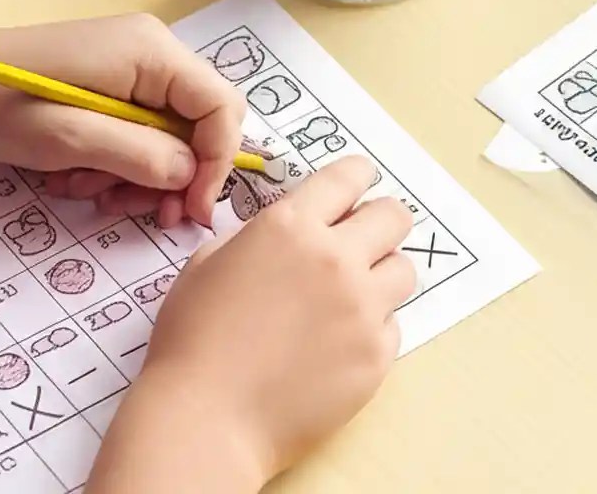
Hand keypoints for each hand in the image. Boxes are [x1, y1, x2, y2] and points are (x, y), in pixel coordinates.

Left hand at [0, 13, 244, 226]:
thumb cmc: (1, 106)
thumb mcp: (73, 139)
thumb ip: (142, 157)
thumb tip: (190, 177)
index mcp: (153, 52)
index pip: (222, 107)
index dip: (217, 163)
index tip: (190, 212)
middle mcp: (153, 53)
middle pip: (202, 124)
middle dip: (179, 175)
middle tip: (148, 215)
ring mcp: (133, 68)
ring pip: (172, 136)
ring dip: (143, 177)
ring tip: (96, 196)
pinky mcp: (113, 86)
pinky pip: (142, 133)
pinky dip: (122, 165)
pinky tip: (82, 179)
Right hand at [85, 156, 416, 491]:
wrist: (206, 419)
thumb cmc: (193, 341)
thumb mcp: (209, 264)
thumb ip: (257, 237)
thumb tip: (284, 233)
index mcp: (290, 227)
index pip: (348, 177)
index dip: (355, 178)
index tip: (358, 186)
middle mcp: (335, 259)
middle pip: (394, 217)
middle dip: (379, 223)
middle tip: (361, 240)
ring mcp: (362, 309)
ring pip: (403, 271)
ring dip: (381, 276)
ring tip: (349, 297)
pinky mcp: (376, 356)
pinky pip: (392, 326)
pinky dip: (371, 329)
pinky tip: (335, 344)